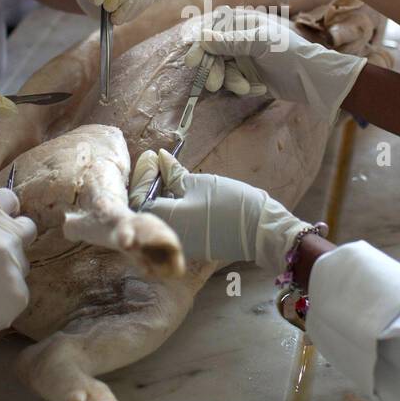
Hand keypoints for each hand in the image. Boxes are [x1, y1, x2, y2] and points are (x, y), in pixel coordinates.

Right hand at [0, 189, 36, 380]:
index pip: (7, 197)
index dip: (6, 205)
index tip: (5, 211)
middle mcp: (5, 242)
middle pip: (28, 227)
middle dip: (16, 233)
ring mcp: (15, 269)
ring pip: (22, 262)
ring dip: (8, 267)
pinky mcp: (21, 295)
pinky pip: (18, 287)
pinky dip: (6, 292)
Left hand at [127, 149, 310, 270]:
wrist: (260, 232)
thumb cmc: (231, 205)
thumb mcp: (199, 183)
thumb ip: (173, 173)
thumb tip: (159, 158)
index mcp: (165, 220)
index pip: (139, 196)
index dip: (143, 174)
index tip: (150, 156)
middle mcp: (166, 236)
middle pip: (146, 208)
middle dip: (149, 183)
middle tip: (156, 162)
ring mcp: (178, 243)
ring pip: (159, 216)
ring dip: (160, 194)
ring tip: (168, 173)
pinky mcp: (190, 244)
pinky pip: (172, 223)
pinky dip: (171, 206)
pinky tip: (178, 190)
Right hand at [182, 6, 364, 119]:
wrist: (311, 77)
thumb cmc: (288, 52)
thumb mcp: (259, 43)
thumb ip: (229, 42)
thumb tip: (202, 38)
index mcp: (242, 22)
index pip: (211, 30)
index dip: (199, 45)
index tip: (192, 61)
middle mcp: (239, 37)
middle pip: (213, 52)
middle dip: (213, 69)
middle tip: (212, 84)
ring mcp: (244, 56)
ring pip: (222, 69)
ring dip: (231, 80)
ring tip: (244, 87)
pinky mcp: (248, 73)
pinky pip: (234, 80)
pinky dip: (243, 85)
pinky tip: (260, 87)